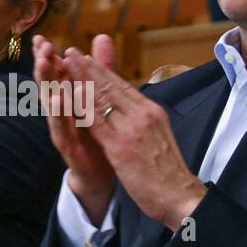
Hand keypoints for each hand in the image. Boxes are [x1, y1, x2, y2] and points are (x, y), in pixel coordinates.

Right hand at [33, 33, 116, 222]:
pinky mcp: (68, 147)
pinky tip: (57, 98)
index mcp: (68, 98)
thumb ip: (100, 68)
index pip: (55, 72)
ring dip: (47, 84)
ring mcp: (62, 129)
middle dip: (43, 64)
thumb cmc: (98, 133)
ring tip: (43, 64)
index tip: (40, 38)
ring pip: (51, 104)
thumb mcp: (99, 97)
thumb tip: (102, 36)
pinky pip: (61, 128)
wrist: (101, 173)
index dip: (47, 56)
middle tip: (41, 46)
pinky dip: (58, 114)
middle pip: (49, 84)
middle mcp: (61, 112)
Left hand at [64, 36, 206, 229]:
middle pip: (111, 86)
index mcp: (152, 112)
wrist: (180, 195)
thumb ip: (144, 121)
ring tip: (66, 63)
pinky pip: (96, 120)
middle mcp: (143, 114)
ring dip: (82, 78)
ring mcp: (131, 128)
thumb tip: (135, 110)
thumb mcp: (159, 137)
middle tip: (72, 52)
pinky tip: (69, 93)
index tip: (89, 59)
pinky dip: (81, 104)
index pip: (124, 87)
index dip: (104, 72)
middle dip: (89, 68)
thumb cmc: (169, 172)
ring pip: (102, 97)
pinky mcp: (120, 146)